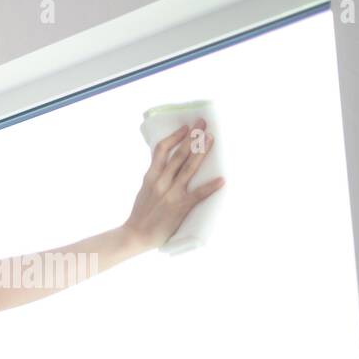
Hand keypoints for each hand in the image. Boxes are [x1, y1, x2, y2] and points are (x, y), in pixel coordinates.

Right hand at [123, 118, 224, 250]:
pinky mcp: (180, 207)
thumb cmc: (142, 213)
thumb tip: (167, 164)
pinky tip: (222, 180)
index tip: (185, 128)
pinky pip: (198, 194)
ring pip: (188, 168)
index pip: (162, 150)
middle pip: (179, 154)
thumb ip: (156, 176)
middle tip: (202, 124)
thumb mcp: (145, 188)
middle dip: (192, 137)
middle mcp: (161, 181)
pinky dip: (210, 187)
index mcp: (151, 176)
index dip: (175, 137)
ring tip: (211, 140)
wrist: (136, 234)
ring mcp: (171, 193)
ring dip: (201, 152)